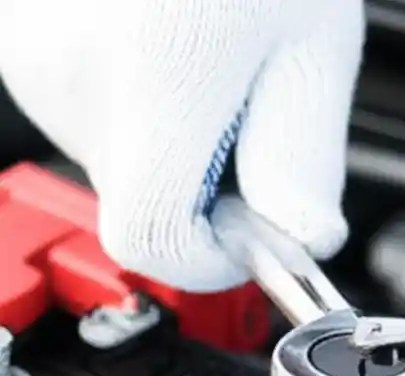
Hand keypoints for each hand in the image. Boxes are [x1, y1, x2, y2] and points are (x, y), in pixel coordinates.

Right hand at [0, 0, 363, 290]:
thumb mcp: (315, 46)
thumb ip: (303, 157)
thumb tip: (300, 238)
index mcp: (156, 76)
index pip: (153, 239)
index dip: (213, 256)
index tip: (254, 236)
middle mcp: (71, 68)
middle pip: (136, 194)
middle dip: (205, 184)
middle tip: (253, 114)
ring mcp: (30, 46)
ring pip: (111, 148)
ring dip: (170, 133)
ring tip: (212, 53)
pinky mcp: (16, 31)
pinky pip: (86, 100)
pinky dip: (136, 92)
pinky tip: (169, 38)